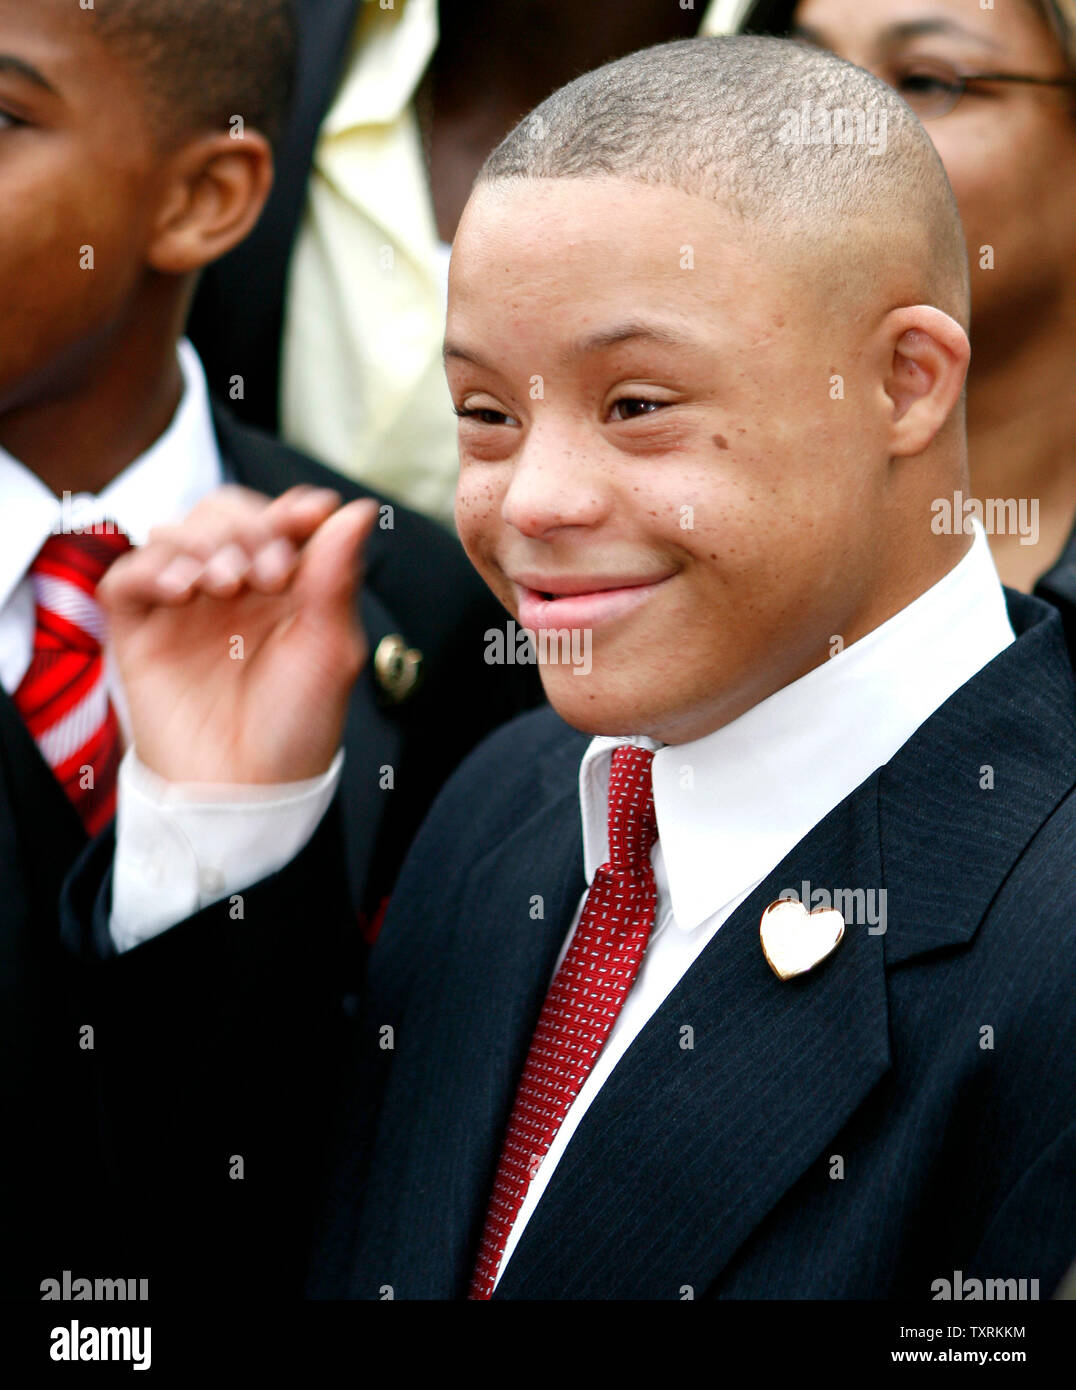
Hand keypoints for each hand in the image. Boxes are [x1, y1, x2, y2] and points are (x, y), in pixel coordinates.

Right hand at [99, 485, 377, 783]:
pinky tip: (183, 590)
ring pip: (173, 534)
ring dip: (202, 543)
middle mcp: (231, 589)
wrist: (245, 792)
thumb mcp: (329, 650)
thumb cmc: (296, 729)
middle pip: (221, 515)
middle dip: (245, 527)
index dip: (289, 510)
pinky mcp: (139, 632)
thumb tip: (360, 511)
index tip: (308, 514)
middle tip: (268, 571)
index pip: (276, 520)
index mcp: (283, 588)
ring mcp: (182, 607)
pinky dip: (150, 568)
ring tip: (226, 583)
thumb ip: (337, 577)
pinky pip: (126, 577)